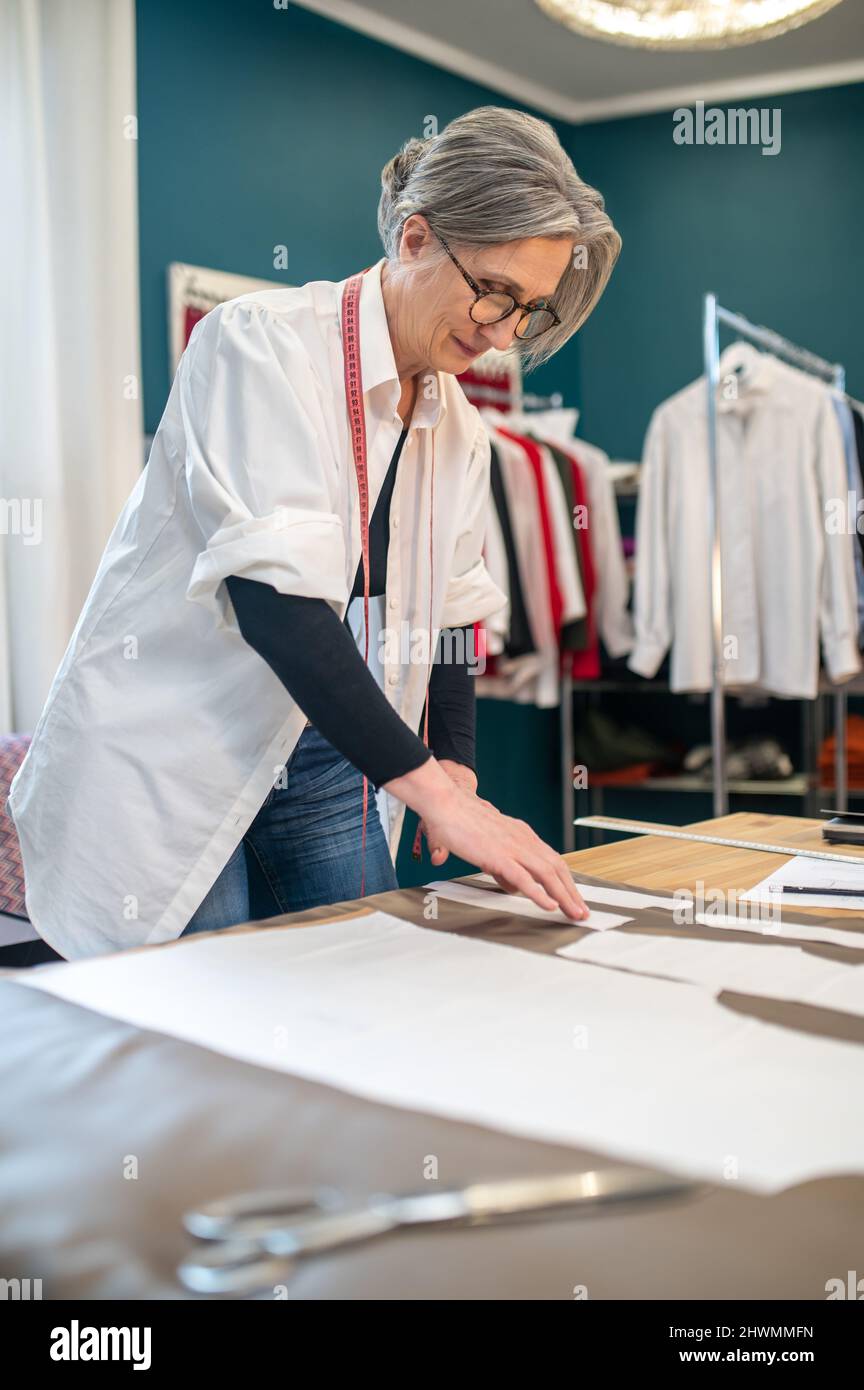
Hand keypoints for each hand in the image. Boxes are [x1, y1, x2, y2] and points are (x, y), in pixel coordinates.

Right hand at [384, 758, 588, 921]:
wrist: (447, 804)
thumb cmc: (461, 821)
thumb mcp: (488, 846)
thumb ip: (503, 867)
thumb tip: (512, 885)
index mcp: (522, 835)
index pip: (552, 860)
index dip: (566, 879)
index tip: (574, 896)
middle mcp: (524, 840)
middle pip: (557, 868)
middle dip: (572, 892)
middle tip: (581, 911)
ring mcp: (513, 848)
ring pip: (547, 875)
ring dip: (563, 896)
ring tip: (573, 913)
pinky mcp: (499, 856)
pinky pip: (524, 878)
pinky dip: (539, 893)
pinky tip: (549, 906)